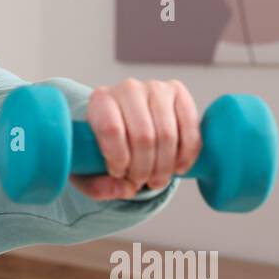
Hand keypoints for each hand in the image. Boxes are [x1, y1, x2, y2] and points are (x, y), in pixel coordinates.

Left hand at [70, 78, 201, 200]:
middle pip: (143, 136)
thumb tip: (126, 190)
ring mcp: (156, 88)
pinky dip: (187, 155)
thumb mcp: (89, 169)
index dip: (118, 159)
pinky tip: (178, 168)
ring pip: (167, 135)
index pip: (112, 130)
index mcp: (100, 100)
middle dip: (143, 169)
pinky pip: (190, 128)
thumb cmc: (103, 146)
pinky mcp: (178, 93)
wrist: (124, 123)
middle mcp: (128, 89)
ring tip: (157, 179)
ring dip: (165, 166)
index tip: (117, 173)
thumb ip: (98, 186)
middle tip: (140, 182)